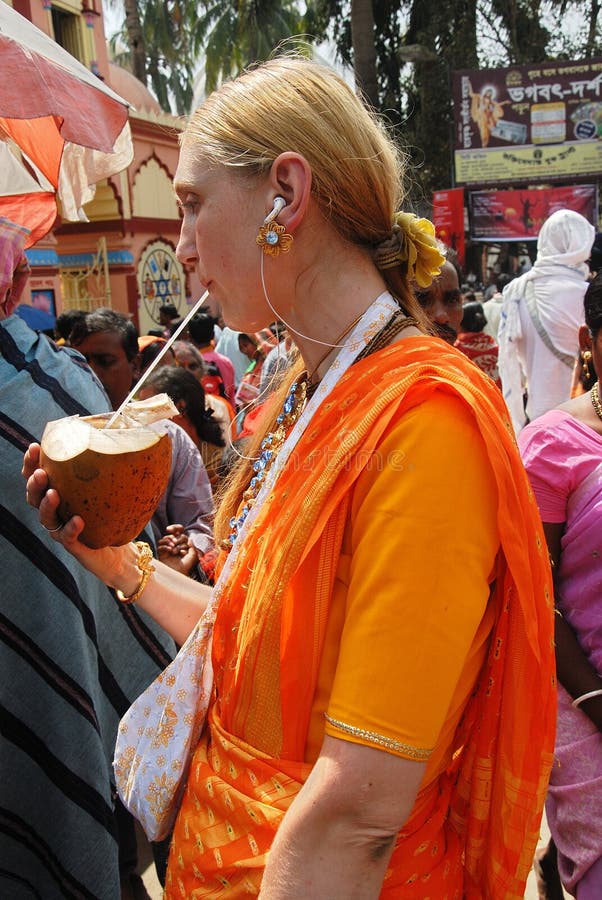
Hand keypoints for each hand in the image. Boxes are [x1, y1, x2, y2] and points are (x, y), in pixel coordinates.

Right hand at [22, 442, 135, 590]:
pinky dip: (71, 528)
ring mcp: (62, 529)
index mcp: (60, 493)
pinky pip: (68, 537)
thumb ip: (112, 466)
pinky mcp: (74, 546)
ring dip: (47, 504)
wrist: (120, 551)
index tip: (34, 447)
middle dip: (34, 483)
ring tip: (53, 494)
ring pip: (46, 517)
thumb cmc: (114, 515)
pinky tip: (78, 520)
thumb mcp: (111, 488)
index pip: (37, 476)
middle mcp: (56, 512)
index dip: (32, 463)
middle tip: (41, 472)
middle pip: (34, 496)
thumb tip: (129, 434)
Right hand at [158, 524, 198, 575]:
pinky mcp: (161, 554)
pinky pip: (160, 546)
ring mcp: (168, 548)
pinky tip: (169, 551)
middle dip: (177, 539)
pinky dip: (165, 546)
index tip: (172, 530)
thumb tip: (189, 537)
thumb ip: (192, 545)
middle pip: (173, 535)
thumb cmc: (187, 566)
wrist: (179, 574)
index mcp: (183, 543)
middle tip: (177, 545)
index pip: (178, 531)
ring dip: (169, 541)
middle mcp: (175, 544)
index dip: (175, 528)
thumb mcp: (193, 555)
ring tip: (173, 549)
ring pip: (166, 538)